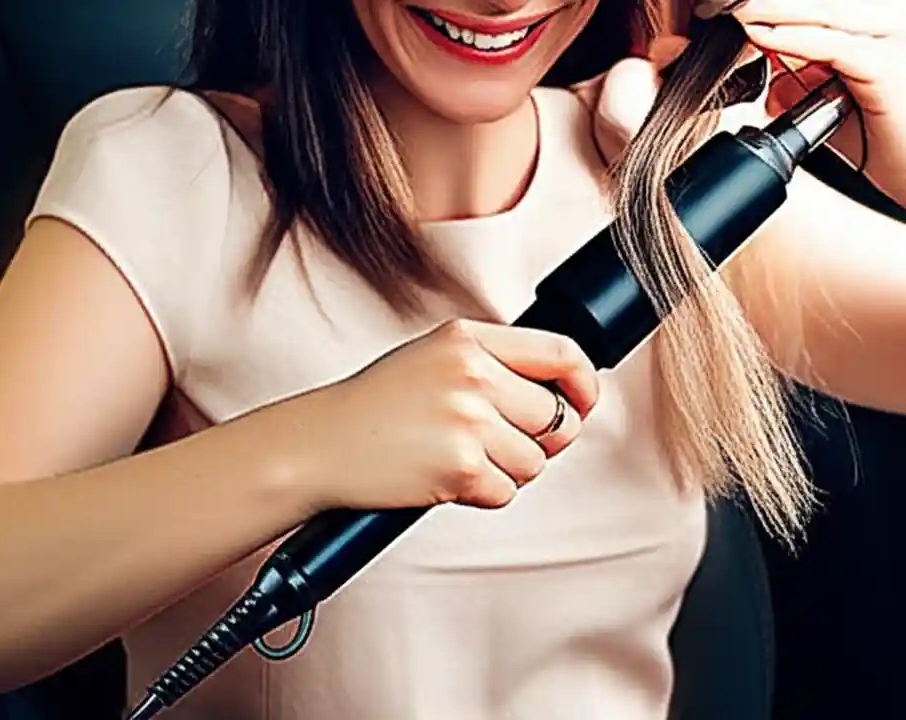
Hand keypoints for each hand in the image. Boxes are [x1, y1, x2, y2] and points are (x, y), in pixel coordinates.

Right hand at [255, 319, 598, 513]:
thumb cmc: (376, 405)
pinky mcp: (461, 468)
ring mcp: (468, 421)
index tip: (583, 400)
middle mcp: (473, 374)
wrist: (320, 445)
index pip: (561, 353)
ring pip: (536, 461)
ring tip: (461, 456)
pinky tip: (447, 476)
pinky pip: (507, 492)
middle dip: (542, 440)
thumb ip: (494, 363)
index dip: (585, 383)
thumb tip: (562, 391)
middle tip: (502, 442)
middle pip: (558, 417)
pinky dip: (484, 494)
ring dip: (508, 470)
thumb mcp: (434, 357)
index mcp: (469, 339)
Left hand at [725, 0, 905, 208]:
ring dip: (771, 9)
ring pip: (821, 9)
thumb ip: (797, 63)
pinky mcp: (889, 65)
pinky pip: (831, 45)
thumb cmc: (874, 129)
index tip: (723, 2)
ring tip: (731, 11)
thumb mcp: (824, 86)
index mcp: (875, 12)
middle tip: (715, 4)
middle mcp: (889, 14)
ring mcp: (893, 35)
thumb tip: (758, 49)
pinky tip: (761, 36)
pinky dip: (793, 40)